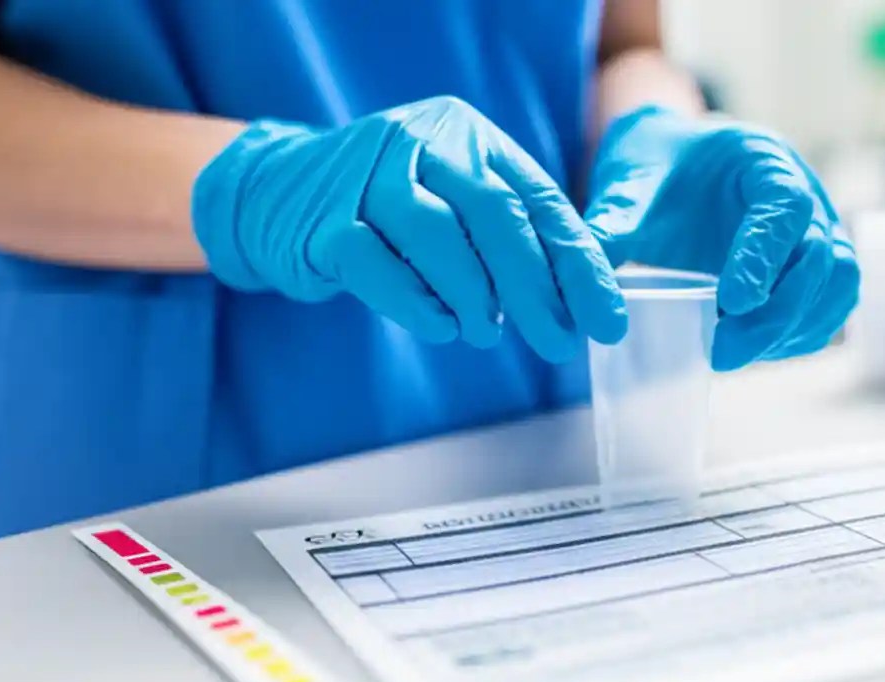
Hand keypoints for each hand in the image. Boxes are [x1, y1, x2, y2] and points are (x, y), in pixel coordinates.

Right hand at [191, 96, 626, 361]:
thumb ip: (515, 237)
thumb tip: (583, 297)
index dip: (578, 265)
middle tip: (557, 341)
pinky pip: (376, 264)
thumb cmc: (389, 211)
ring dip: (473, 296)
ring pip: (437, 235)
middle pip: (495, 215)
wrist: (279, 192)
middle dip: (534, 288)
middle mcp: (421, 141)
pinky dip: (416, 303)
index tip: (605, 321)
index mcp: (469, 137)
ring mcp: (366, 175)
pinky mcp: (323, 220)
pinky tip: (439, 328)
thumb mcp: (457, 206)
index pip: (539, 203)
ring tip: (486, 334)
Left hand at [584, 106, 858, 370]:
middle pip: (820, 257)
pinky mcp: (814, 268)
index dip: (764, 257)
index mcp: (764, 161)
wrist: (670, 161)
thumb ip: (609, 229)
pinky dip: (798, 336)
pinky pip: (829, 307)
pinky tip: (754, 352)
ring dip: (793, 329)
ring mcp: (818, 232)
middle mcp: (806, 194)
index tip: (729, 302)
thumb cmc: (653, 168)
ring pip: (837, 285)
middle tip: (722, 351)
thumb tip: (584, 292)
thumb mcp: (626, 187)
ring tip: (735, 354)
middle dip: (775, 313)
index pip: (786, 207)